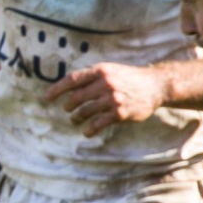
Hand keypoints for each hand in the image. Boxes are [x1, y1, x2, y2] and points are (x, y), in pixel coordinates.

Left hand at [45, 62, 167, 136]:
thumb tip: (65, 86)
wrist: (156, 85)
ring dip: (76, 118)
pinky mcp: (120, 114)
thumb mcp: (110, 70)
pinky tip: (87, 131)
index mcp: (101, 71)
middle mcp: (106, 83)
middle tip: (67, 109)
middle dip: (68, 106)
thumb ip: (90, 77)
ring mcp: (113, 99)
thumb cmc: (128, 78)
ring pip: (85, 112)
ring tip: (75, 120)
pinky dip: (89, 130)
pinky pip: (98, 124)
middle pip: (76, 97)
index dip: (57, 89)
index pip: (72, 79)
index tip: (46, 98)